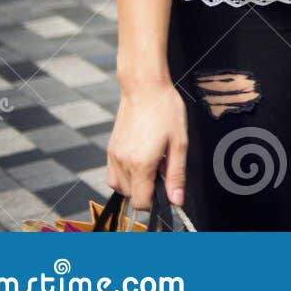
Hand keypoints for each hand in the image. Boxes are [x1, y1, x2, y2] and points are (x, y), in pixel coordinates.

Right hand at [107, 76, 187, 212]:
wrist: (144, 87)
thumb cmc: (165, 110)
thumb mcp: (179, 143)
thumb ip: (176, 174)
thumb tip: (176, 200)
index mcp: (141, 164)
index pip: (141, 202)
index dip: (155, 202)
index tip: (166, 191)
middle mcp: (123, 163)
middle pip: (131, 196)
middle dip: (147, 190)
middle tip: (162, 168)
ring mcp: (113, 156)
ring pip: (120, 187)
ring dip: (135, 183)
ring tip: (152, 162)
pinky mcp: (110, 149)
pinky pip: (114, 174)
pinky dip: (126, 175)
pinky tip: (141, 158)